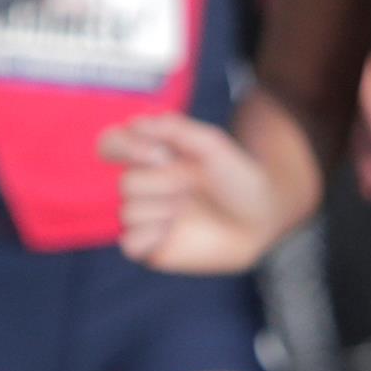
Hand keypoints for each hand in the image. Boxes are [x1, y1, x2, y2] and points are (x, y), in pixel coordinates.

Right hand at [98, 113, 282, 272]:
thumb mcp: (211, 145)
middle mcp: (144, 185)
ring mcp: (145, 217)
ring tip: (190, 211)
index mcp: (151, 157)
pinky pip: (129, 243)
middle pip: (126, 183)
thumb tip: (133, 123)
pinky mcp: (149, 247)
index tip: (160, 155)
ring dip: (166, 212)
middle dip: (166, 186)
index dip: (124, 148)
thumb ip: (174, 129)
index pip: (110, 144)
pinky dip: (152, 238)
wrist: (260, 219)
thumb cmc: (237, 179)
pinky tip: (175, 233)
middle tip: (194, 189)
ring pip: (128, 213)